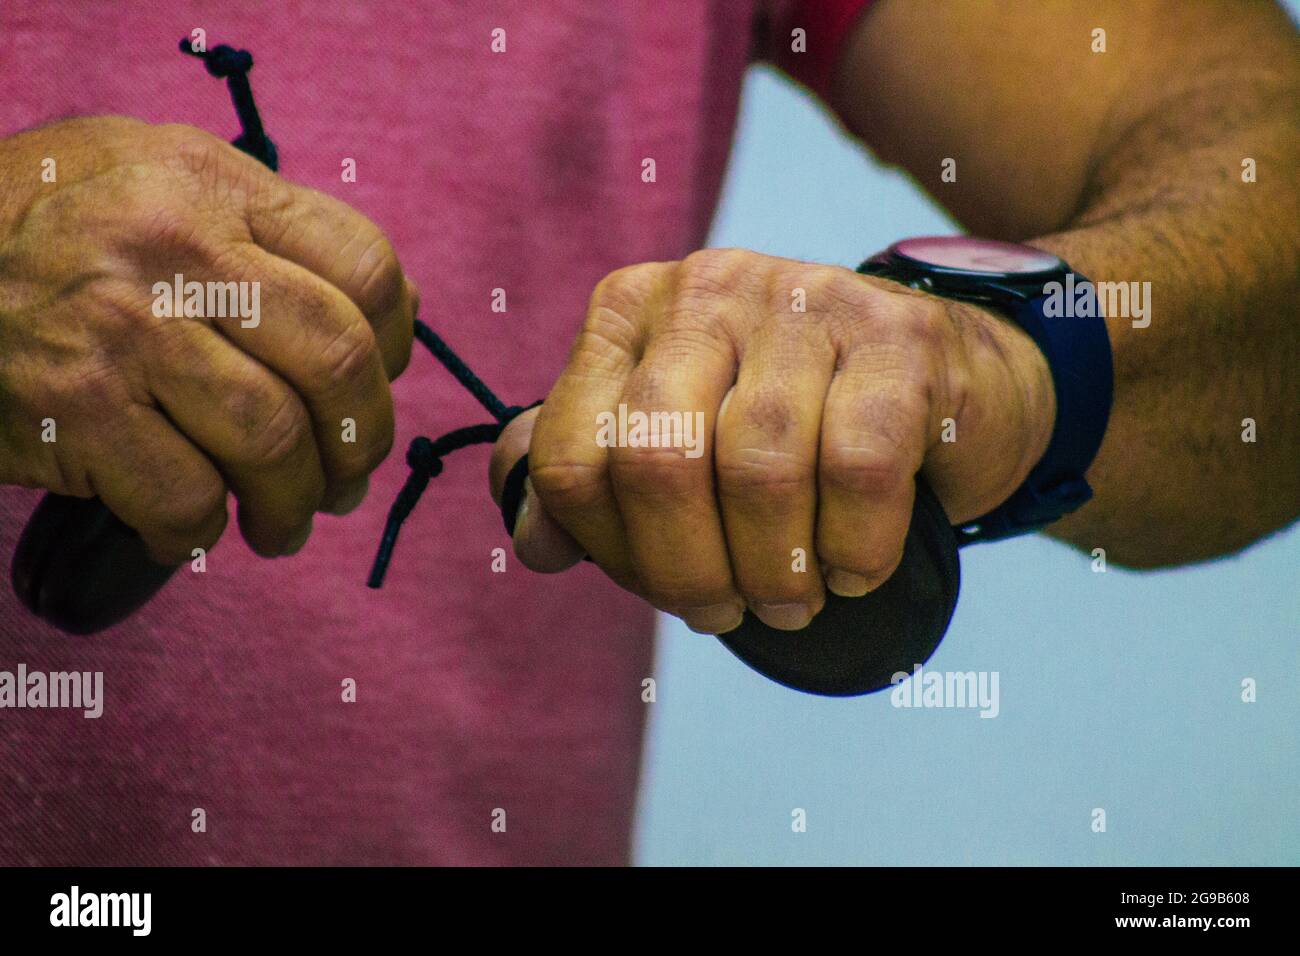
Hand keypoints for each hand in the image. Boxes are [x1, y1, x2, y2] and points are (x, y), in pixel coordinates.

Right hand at [0, 117, 416, 561]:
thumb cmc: (40, 228)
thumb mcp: (151, 181)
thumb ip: (261, 231)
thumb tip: (383, 312)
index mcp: (213, 186)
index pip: (365, 268)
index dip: (394, 346)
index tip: (375, 389)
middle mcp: (177, 247)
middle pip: (337, 362)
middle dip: (361, 443)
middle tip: (343, 480)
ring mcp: (125, 328)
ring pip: (274, 441)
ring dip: (292, 505)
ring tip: (279, 525)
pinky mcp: (74, 406)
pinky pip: (187, 496)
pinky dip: (200, 532)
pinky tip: (188, 530)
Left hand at [490, 248, 1054, 632]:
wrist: (941, 384)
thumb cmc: (788, 424)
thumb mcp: (674, 441)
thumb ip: (590, 481)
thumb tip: (536, 545)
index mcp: (629, 311)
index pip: (572, 459)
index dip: (611, 552)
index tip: (662, 586)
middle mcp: (708, 289)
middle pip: (656, 461)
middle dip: (687, 571)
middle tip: (727, 611)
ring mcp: (807, 299)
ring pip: (759, 469)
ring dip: (775, 571)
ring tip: (792, 599)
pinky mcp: (899, 337)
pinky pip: (858, 469)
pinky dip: (853, 548)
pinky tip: (854, 568)